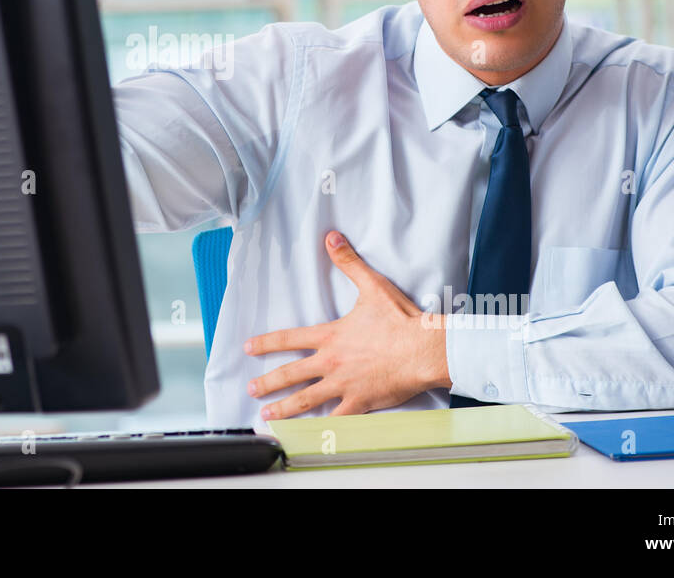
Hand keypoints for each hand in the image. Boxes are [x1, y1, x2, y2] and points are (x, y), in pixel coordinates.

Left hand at [244, 230, 449, 418]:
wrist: (424, 349)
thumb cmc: (401, 320)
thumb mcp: (372, 286)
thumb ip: (349, 262)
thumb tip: (332, 238)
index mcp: (331, 337)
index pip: (289, 339)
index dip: (266, 343)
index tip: (249, 348)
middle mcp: (331, 363)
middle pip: (290, 374)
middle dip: (268, 382)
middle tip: (251, 389)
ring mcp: (344, 385)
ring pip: (306, 400)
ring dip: (284, 408)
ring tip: (267, 415)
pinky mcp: (360, 403)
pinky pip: (336, 420)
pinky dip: (321, 429)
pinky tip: (307, 435)